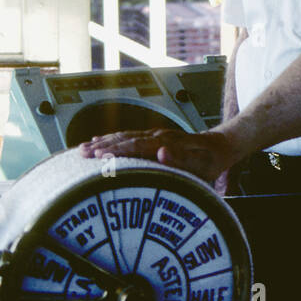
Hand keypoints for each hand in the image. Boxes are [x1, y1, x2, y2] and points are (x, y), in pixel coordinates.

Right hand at [79, 128, 237, 183]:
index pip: (136, 146)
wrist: (220, 147)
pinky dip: (112, 138)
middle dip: (102, 147)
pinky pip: (129, 136)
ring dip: (103, 142)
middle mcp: (157, 136)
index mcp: (166, 143)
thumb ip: (182, 159)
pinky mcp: (153, 137)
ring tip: (83, 149)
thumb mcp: (201, 165)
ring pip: (124, 136)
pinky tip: (99, 140)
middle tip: (81, 155)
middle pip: (125, 139)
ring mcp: (154, 135)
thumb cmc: (210, 161)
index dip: (117, 152)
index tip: (98, 157)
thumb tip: (162, 152)